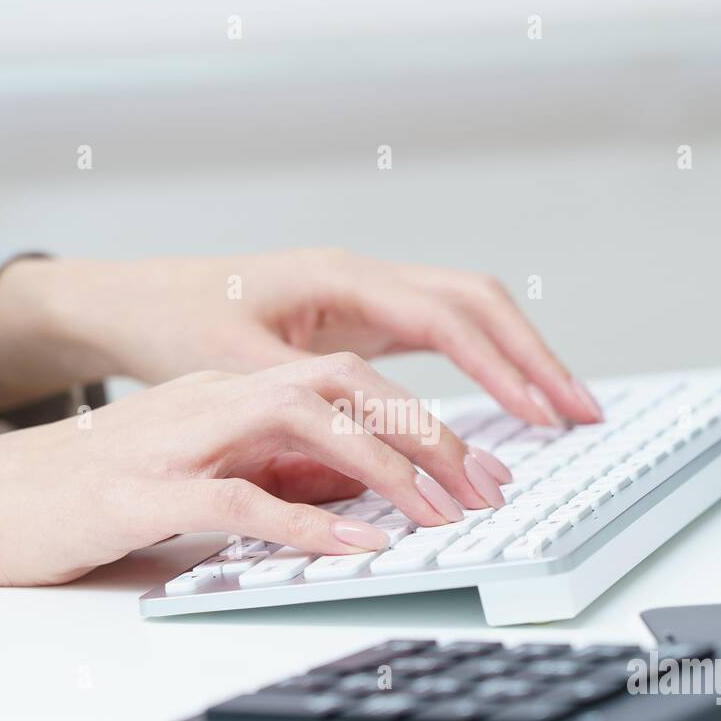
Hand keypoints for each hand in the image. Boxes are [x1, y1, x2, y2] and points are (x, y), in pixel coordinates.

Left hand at [0, 249, 603, 426]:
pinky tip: (508, 397)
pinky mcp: (361, 317)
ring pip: (469, 312)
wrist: (137, 301)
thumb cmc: (174, 325)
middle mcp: (363, 276)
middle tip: (583, 412)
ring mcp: (366, 293)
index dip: (502, 368)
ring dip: (519, 358)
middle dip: (536, 356)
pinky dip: (484, 362)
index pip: (447, 319)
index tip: (542, 413)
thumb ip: (303, 396)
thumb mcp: (227, 364)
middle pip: (479, 302)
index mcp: (339, 278)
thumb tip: (375, 445)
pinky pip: (442, 333)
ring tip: (565, 408)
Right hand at [0, 355, 514, 594]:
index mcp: (230, 387)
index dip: (423, 416)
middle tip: (487, 486)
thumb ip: (273, 470)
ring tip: (439, 513)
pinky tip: (357, 547)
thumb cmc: (91, 489)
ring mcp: (177, 436)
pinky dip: (307, 522)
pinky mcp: (140, 488)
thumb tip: (355, 493)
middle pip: (344, 384)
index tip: (480, 466)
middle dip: (428, 432)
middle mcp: (212, 397)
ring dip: (383, 467)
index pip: (349, 378)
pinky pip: (239, 496)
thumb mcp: (202, 471)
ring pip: (303, 421)